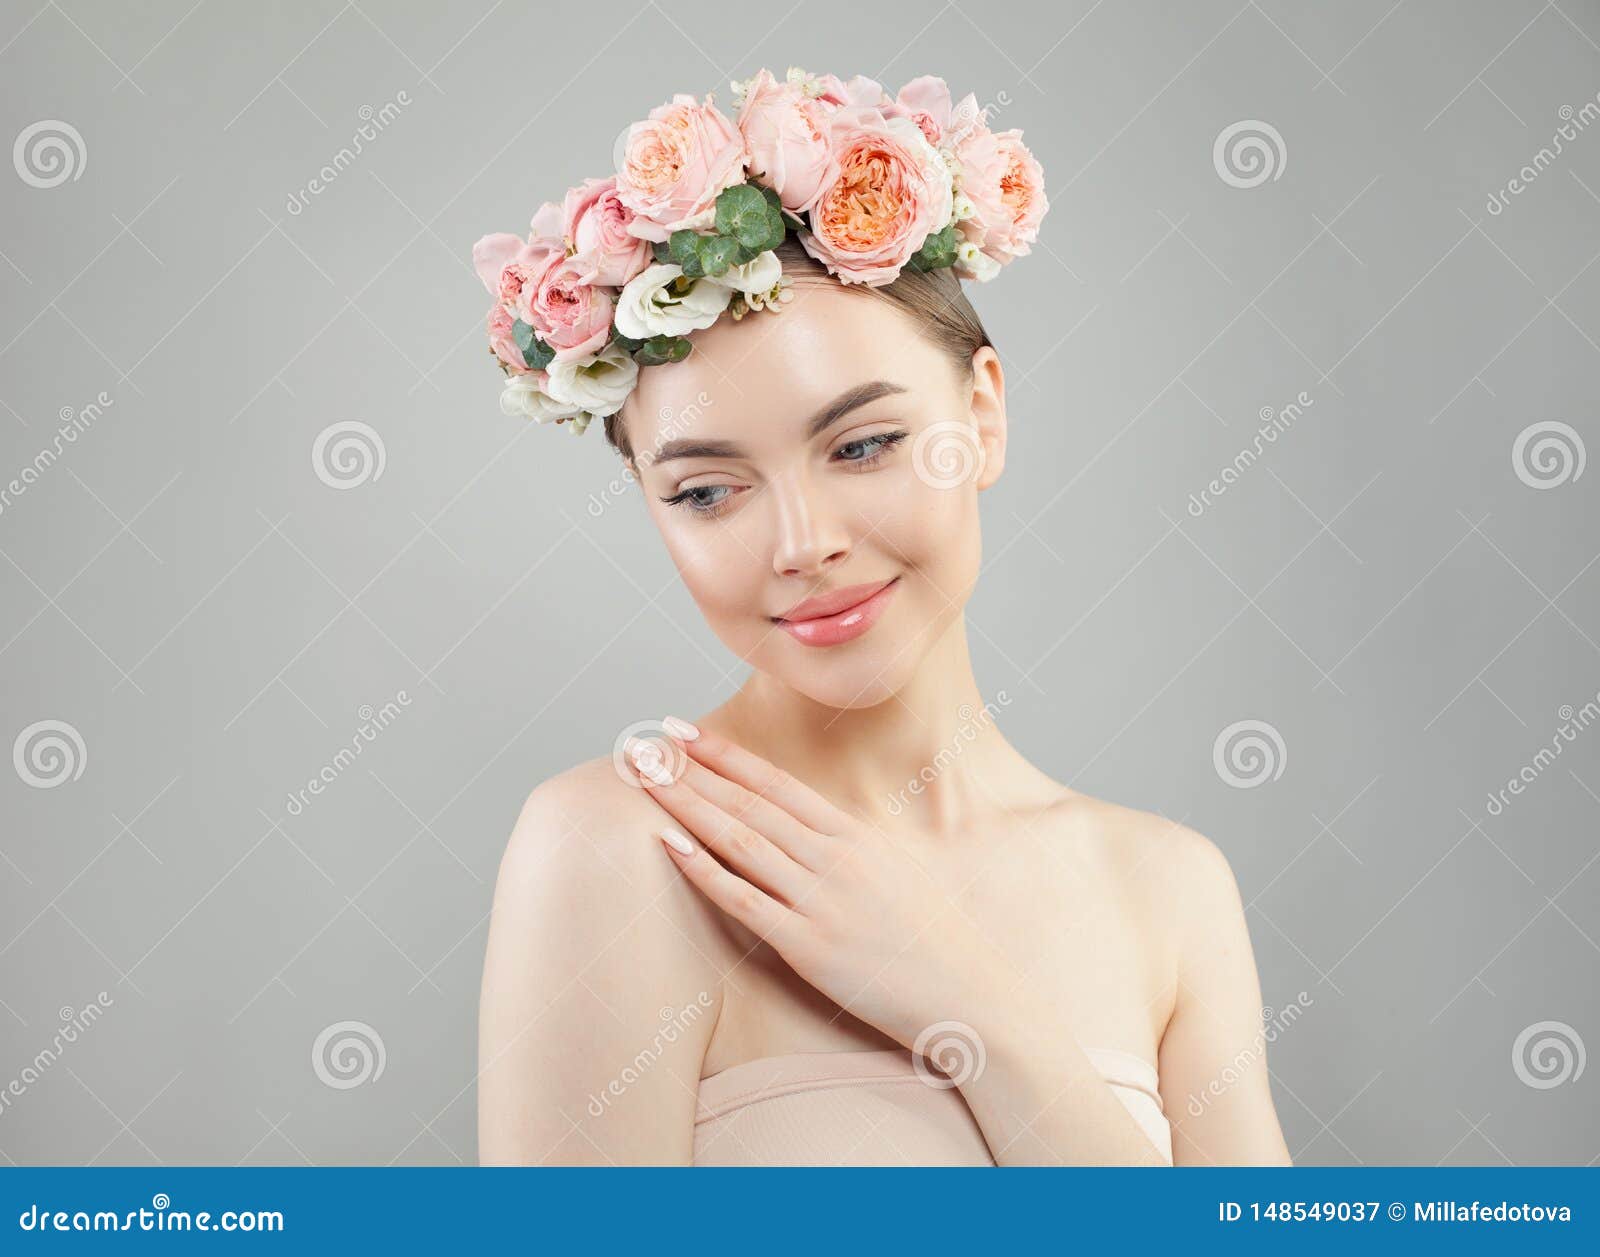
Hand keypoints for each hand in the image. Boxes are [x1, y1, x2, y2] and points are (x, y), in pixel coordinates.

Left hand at [628, 721, 1018, 1056]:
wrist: (974, 994)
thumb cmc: (939, 941)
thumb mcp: (899, 872)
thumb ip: (854, 849)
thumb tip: (817, 829)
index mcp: (857, 837)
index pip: (777, 785)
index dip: (726, 755)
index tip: (684, 730)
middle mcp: (835, 859)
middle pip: (748, 804)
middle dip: (690, 770)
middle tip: (642, 744)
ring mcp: (821, 901)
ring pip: (739, 841)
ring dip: (687, 805)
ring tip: (645, 777)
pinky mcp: (810, 947)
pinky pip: (745, 901)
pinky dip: (704, 870)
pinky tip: (669, 843)